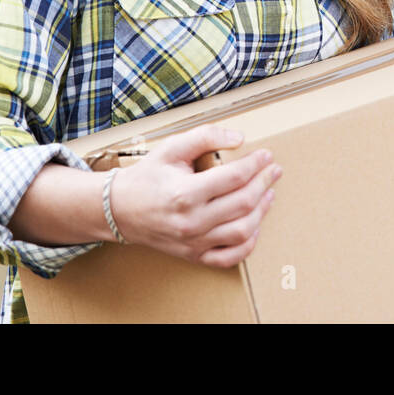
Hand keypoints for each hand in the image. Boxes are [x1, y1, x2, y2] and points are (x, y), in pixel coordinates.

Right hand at [108, 123, 280, 268]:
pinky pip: (230, 257)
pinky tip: (254, 224)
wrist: (120, 209)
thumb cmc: (149, 176)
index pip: (234, 177)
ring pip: (242, 231)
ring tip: (268, 193)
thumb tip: (239, 138)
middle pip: (243, 203)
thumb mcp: (172, 147)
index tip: (266, 155)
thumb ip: (205, 137)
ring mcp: (193, 242)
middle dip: (264, 183)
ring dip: (262, 210)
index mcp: (184, 193)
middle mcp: (191, 221)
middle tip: (274, 170)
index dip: (256, 164)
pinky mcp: (194, 256)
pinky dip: (248, 243)